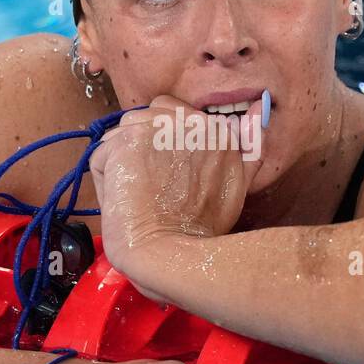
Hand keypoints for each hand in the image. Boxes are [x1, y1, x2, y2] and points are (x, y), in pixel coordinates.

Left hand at [88, 94, 264, 276]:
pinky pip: (103, 156)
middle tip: (152, 187)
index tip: (168, 173)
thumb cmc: (204, 230)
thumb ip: (249, 146)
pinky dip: (107, 182)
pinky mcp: (125, 143)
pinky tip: (125, 202)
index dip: (162, 144)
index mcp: (215, 129)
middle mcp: (187, 121)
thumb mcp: (238, 184)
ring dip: (123, 165)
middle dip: (141, 149)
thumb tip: (259, 108)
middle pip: (144, 119)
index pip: (172, 114)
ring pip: (121, 135)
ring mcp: (154, 128)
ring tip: (139, 196)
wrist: (172, 254)